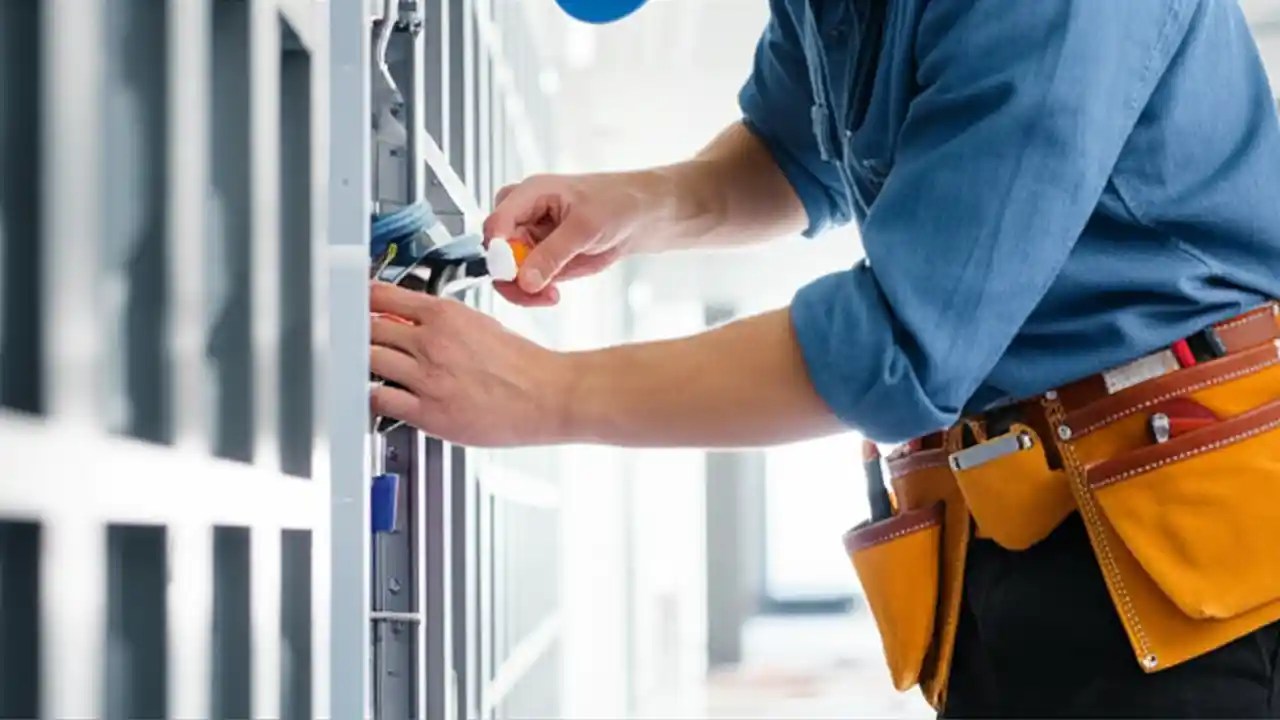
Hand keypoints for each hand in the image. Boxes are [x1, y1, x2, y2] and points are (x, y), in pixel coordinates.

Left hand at [368, 282, 571, 446]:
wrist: (545, 395)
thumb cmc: (520, 364)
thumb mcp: (478, 324)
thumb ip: (439, 321)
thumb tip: (407, 320)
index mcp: (444, 315)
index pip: (382, 296)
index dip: (362, 301)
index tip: (355, 306)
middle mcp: (431, 342)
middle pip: (369, 329)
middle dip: (360, 333)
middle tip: (359, 340)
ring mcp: (427, 377)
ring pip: (369, 361)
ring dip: (364, 364)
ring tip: (370, 368)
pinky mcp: (428, 412)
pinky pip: (380, 399)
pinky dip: (373, 396)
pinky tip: (381, 396)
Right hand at [483, 172, 656, 306]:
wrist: (641, 217)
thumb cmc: (617, 204)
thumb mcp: (585, 228)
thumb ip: (552, 254)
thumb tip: (524, 280)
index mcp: (529, 194)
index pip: (497, 222)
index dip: (497, 250)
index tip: (511, 273)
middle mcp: (525, 216)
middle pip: (496, 251)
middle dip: (508, 275)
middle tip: (531, 290)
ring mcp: (532, 239)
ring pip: (507, 270)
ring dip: (522, 289)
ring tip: (548, 296)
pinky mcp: (542, 259)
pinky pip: (525, 280)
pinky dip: (533, 293)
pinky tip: (552, 294)